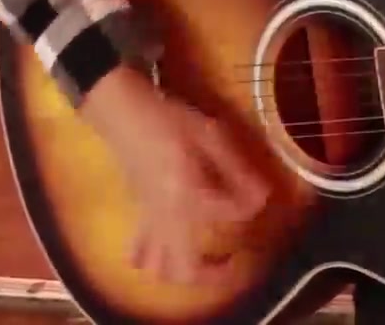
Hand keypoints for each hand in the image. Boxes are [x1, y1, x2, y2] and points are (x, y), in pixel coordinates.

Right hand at [80, 66, 273, 285]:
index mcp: (186, 192)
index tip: (261, 194)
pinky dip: (157, 259)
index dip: (251, 205)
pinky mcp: (139, 215)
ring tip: (208, 258)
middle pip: (184, 269)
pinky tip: (178, 245)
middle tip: (235, 259)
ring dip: (184, 272)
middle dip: (214, 274)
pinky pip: (140, 253)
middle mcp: (165, 215)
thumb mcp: (209, 134)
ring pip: (158, 269)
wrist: (122, 112)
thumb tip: (261, 196)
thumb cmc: (168, 119)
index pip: (229, 213)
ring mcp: (149, 219)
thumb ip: (235, 168)